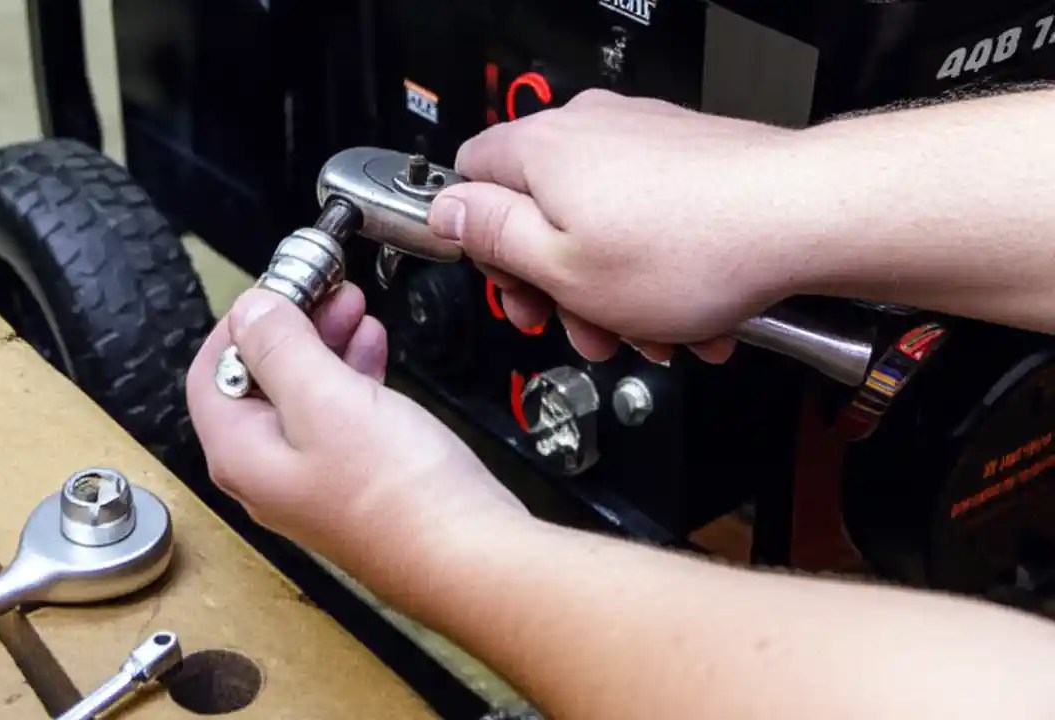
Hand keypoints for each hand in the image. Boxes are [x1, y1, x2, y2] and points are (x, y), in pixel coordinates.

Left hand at [186, 284, 528, 597]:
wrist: (467, 553)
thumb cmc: (397, 494)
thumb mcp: (325, 398)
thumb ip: (279, 347)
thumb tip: (249, 311)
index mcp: (241, 455)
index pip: (211, 373)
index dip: (239, 323)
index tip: (277, 286)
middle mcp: (268, 472)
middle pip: (256, 381)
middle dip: (289, 326)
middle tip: (322, 287)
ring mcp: (313, 478)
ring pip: (302, 394)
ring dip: (324, 343)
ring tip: (353, 306)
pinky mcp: (356, 479)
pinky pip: (339, 415)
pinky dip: (351, 374)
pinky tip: (374, 348)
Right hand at [428, 89, 806, 363]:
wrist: (805, 218)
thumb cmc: (693, 247)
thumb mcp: (561, 267)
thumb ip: (490, 236)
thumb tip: (446, 212)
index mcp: (540, 151)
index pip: (468, 180)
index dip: (481, 246)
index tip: (511, 288)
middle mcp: (588, 131)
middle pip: (538, 213)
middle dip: (557, 285)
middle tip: (579, 328)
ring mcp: (642, 140)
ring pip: (598, 227)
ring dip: (612, 291)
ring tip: (647, 334)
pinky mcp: (687, 158)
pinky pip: (649, 223)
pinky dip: (657, 272)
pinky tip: (684, 315)